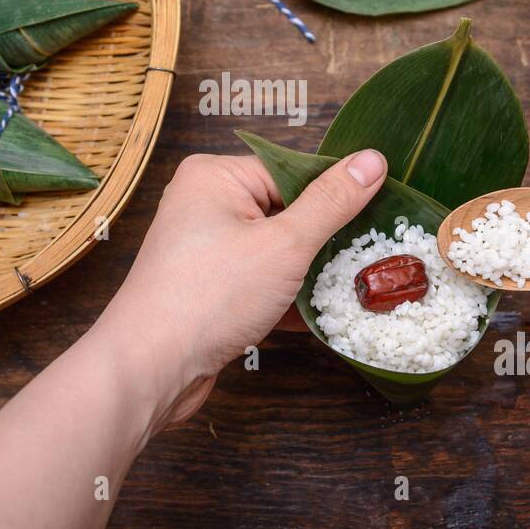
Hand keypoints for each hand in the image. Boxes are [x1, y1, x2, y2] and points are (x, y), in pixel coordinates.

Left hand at [93, 149, 387, 429]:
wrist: (151, 368)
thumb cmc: (209, 296)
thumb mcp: (285, 244)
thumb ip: (332, 203)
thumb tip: (372, 161)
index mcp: (215, 176)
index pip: (291, 172)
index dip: (333, 197)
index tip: (378, 215)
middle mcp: (204, 205)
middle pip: (285, 211)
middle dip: (322, 240)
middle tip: (367, 258)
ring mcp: (204, 249)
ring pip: (274, 251)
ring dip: (308, 274)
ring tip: (347, 288)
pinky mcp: (208, 288)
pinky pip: (258, 281)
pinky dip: (285, 298)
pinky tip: (318, 318)